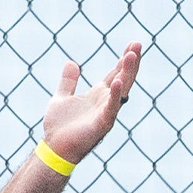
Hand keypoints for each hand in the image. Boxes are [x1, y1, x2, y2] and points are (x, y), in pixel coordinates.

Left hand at [42, 42, 141, 162]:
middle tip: (138, 44)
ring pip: (121, 89)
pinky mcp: (101, 124)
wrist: (54, 148)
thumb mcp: (61, 97)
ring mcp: (106, 112)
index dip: (124, 59)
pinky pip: (111, 108)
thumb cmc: (59, 126)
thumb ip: (68, 81)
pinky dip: (114, 95)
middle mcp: (105, 102)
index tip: (133, 43)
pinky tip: (116, 82)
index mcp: (98, 95)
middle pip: (123, 77)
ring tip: (132, 55)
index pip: (115, 73)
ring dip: (127, 72)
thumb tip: (71, 62)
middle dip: (131, 61)